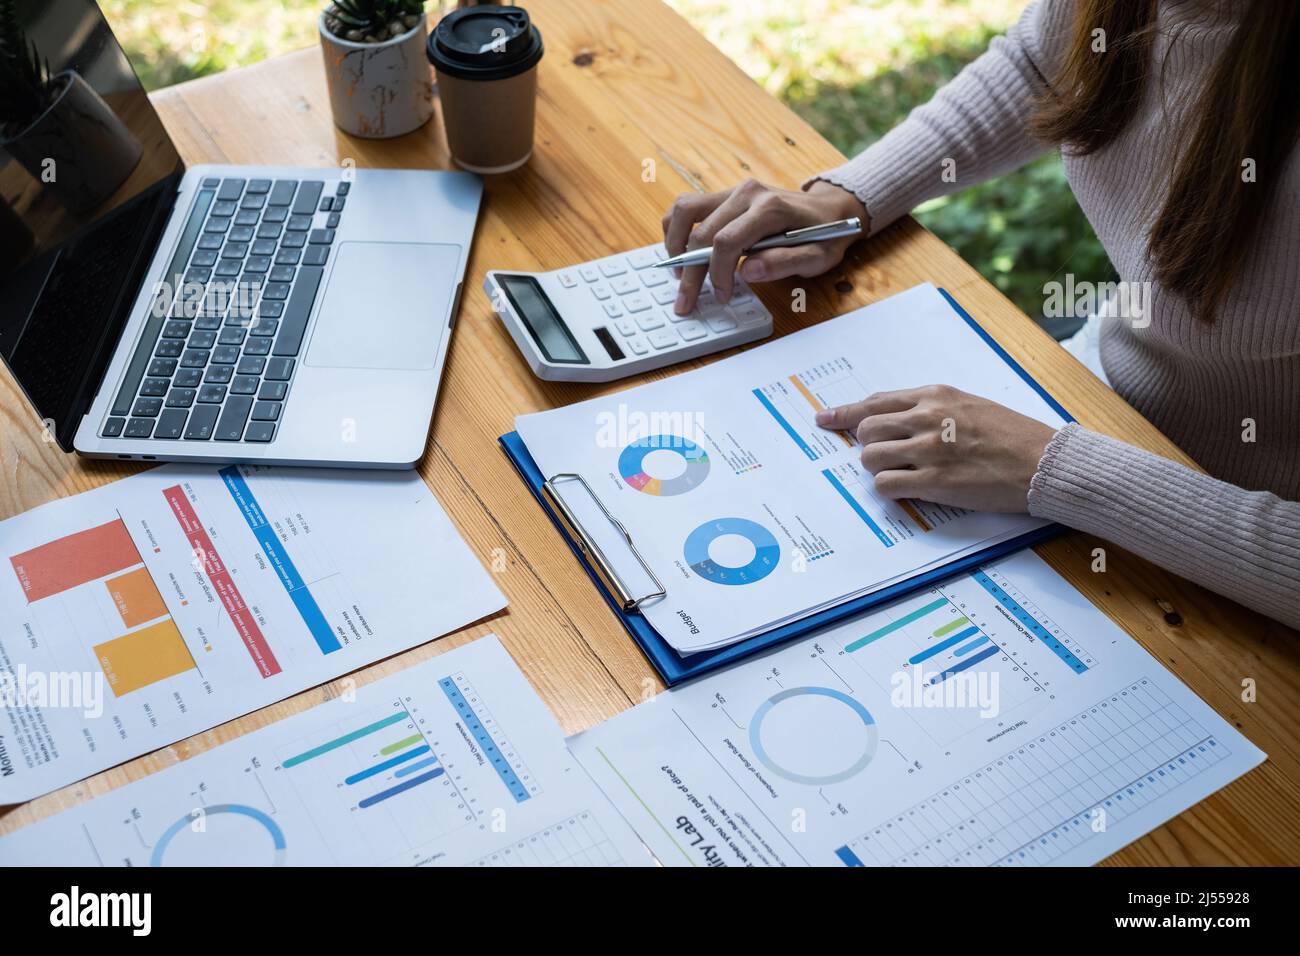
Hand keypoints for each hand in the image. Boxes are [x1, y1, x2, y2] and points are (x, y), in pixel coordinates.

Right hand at [661, 178, 867, 313]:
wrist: (829, 209)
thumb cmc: (824, 236)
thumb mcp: (818, 257)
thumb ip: (785, 263)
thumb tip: (748, 271)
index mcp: (770, 208)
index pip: (726, 241)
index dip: (718, 274)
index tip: (722, 296)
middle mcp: (747, 193)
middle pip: (702, 232)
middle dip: (691, 272)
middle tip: (686, 301)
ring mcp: (733, 191)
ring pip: (684, 211)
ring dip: (675, 245)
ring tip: (679, 273)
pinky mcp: (725, 195)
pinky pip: (688, 206)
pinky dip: (676, 228)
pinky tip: (680, 251)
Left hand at [816, 385, 1057, 512]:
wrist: (1043, 461)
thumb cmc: (1010, 435)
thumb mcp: (968, 404)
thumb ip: (929, 407)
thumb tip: (891, 417)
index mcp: (935, 396)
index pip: (875, 402)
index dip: (845, 413)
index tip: (824, 418)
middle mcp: (928, 418)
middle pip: (866, 430)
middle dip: (868, 445)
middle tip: (886, 456)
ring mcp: (929, 450)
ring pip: (870, 458)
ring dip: (878, 469)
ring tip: (903, 473)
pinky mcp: (935, 481)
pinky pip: (885, 485)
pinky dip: (889, 489)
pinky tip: (907, 489)